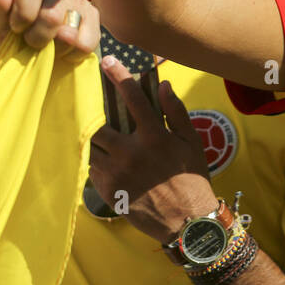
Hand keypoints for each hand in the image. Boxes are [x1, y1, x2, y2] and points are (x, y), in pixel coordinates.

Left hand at [0, 0, 98, 53]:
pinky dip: (70, 55)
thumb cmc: (10, 38)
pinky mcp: (93, 17)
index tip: (16, 29)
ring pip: (68, 32)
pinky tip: (62, 51)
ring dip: (53, 48)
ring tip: (47, 46)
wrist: (28, 59)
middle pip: (51, 15)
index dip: (22, 16)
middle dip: (37, 38)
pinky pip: (84, 44)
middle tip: (31, 42)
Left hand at [88, 59, 215, 243]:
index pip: (133, 99)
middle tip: (97, 118)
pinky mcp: (106, 189)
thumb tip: (164, 85)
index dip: (119, 76)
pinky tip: (109, 166)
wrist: (187, 223)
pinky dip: (97, 163)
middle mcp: (132, 152)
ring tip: (107, 146)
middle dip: (95, 119)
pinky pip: (92, 168)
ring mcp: (116, 172)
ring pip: (92, 147)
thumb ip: (177, 113)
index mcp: (155, 137)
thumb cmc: (192, 180)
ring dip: (96, 142)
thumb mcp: (193, 144)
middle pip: (98, 124)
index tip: (107, 61)